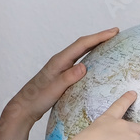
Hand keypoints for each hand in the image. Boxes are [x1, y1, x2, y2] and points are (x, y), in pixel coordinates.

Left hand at [0, 28, 117, 139]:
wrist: (25, 107)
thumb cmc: (37, 99)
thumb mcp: (54, 89)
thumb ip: (68, 77)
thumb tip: (84, 66)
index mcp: (59, 61)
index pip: (82, 44)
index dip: (98, 37)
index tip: (113, 32)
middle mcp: (60, 60)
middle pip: (82, 44)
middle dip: (99, 37)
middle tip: (115, 33)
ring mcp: (61, 66)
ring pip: (80, 51)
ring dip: (94, 45)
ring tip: (108, 42)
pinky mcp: (62, 73)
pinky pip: (78, 59)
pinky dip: (89, 55)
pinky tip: (94, 59)